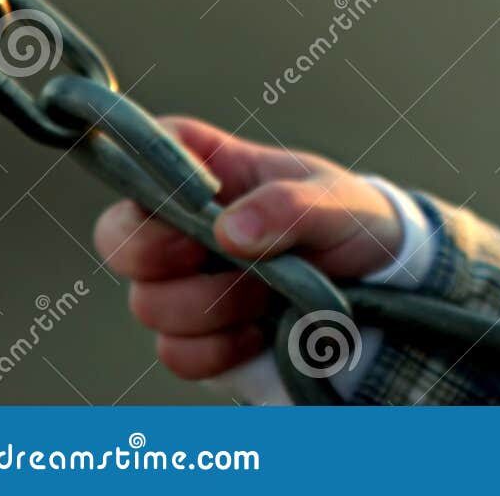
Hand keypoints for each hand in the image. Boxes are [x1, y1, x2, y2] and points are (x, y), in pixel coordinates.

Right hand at [91, 117, 400, 380]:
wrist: (382, 291)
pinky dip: (223, 348)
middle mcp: (184, 224)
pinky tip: (263, 330)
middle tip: (210, 253)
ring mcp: (185, 283)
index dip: (148, 167)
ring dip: (215, 304)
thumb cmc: (354, 224)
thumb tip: (228, 230)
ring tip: (272, 291)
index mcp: (214, 168)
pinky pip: (177, 353)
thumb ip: (290, 206)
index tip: (194, 193)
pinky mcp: (197, 338)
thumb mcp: (339, 203)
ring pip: (148, 304)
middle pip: (116, 235)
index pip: (148, 146)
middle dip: (154, 252)